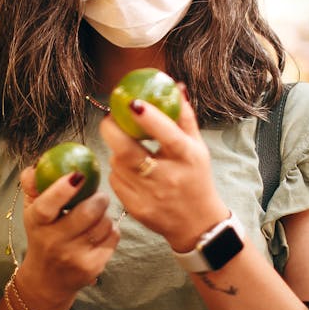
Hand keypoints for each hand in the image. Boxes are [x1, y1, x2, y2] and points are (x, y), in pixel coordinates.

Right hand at [15, 165, 119, 302]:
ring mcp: (74, 257)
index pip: (47, 206)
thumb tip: (38, 163)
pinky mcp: (93, 267)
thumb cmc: (42, 234)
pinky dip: (111, 230)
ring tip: (96, 216)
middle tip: (98, 196)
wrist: (47, 278)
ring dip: (105, 215)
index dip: (63, 189)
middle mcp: (54, 242)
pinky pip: (113, 237)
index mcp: (37, 223)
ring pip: (104, 223)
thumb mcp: (31, 210)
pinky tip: (100, 231)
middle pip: (87, 213)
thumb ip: (33, 184)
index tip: (78, 175)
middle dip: (99, 198)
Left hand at [99, 83, 229, 252]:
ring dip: (117, 151)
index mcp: (187, 158)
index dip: (149, 118)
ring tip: (127, 146)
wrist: (197, 224)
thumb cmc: (196, 177)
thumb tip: (175, 85)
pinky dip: (118, 170)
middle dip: (112, 131)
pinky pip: (116, 181)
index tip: (132, 102)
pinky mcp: (136, 209)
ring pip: (118, 165)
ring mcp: (150, 196)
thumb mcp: (198, 147)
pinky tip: (129, 169)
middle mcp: (168, 178)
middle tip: (110, 118)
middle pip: (129, 154)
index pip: (168, 135)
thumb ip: (185, 116)